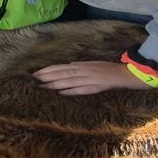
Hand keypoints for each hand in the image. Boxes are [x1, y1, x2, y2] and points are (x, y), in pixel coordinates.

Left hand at [33, 61, 155, 95]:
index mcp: (82, 65)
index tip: (36, 73)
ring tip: (44, 86)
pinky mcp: (95, 87)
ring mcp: (89, 79)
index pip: (61, 67)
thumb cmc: (106, 69)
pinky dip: (71, 91)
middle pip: (62, 73)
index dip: (48, 70)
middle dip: (48, 76)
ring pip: (69, 81)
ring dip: (56, 84)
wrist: (123, 74)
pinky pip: (81, 90)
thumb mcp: (90, 65)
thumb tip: (66, 68)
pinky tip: (62, 93)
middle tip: (35, 79)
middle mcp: (83, 71)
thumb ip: (78, 68)